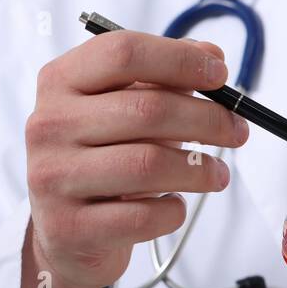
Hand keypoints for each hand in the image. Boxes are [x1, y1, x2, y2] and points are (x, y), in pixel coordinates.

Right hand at [21, 30, 249, 287]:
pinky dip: (173, 210)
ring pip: (149, 164)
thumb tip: (212, 56)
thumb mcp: (120, 112)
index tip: (221, 75)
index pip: (123, 53)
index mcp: (60, 82)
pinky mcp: (70, 228)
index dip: (180, 60)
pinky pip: (144, 216)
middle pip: (147, 109)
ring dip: (199, 169)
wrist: (64, 234)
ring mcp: (54, 178)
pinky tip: (174, 205)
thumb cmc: (101, 161)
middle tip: (238, 131)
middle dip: (208, 119)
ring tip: (217, 174)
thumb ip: (161, 80)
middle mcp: (49, 125)